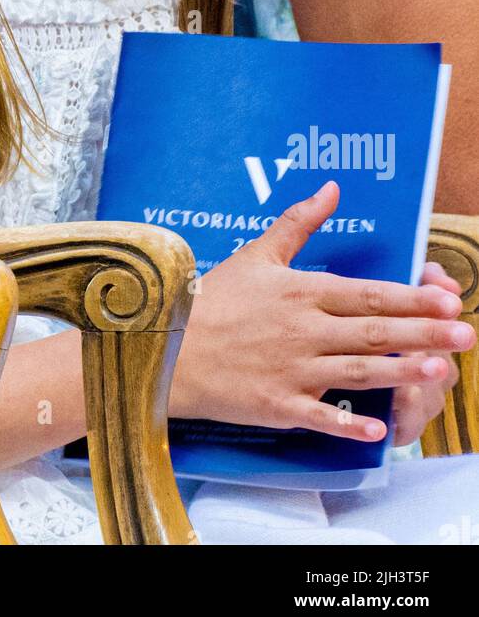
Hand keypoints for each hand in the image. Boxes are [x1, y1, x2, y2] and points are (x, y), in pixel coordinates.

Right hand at [169, 181, 475, 443]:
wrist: (168, 342)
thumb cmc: (214, 297)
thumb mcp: (257, 253)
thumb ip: (299, 222)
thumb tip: (332, 188)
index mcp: (302, 291)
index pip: (368, 293)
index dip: (412, 296)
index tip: (448, 297)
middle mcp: (304, 330)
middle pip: (374, 331)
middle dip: (425, 333)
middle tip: (466, 334)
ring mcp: (292, 369)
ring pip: (357, 370)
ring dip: (401, 372)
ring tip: (440, 371)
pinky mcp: (278, 403)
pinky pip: (320, 416)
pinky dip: (349, 423)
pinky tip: (380, 428)